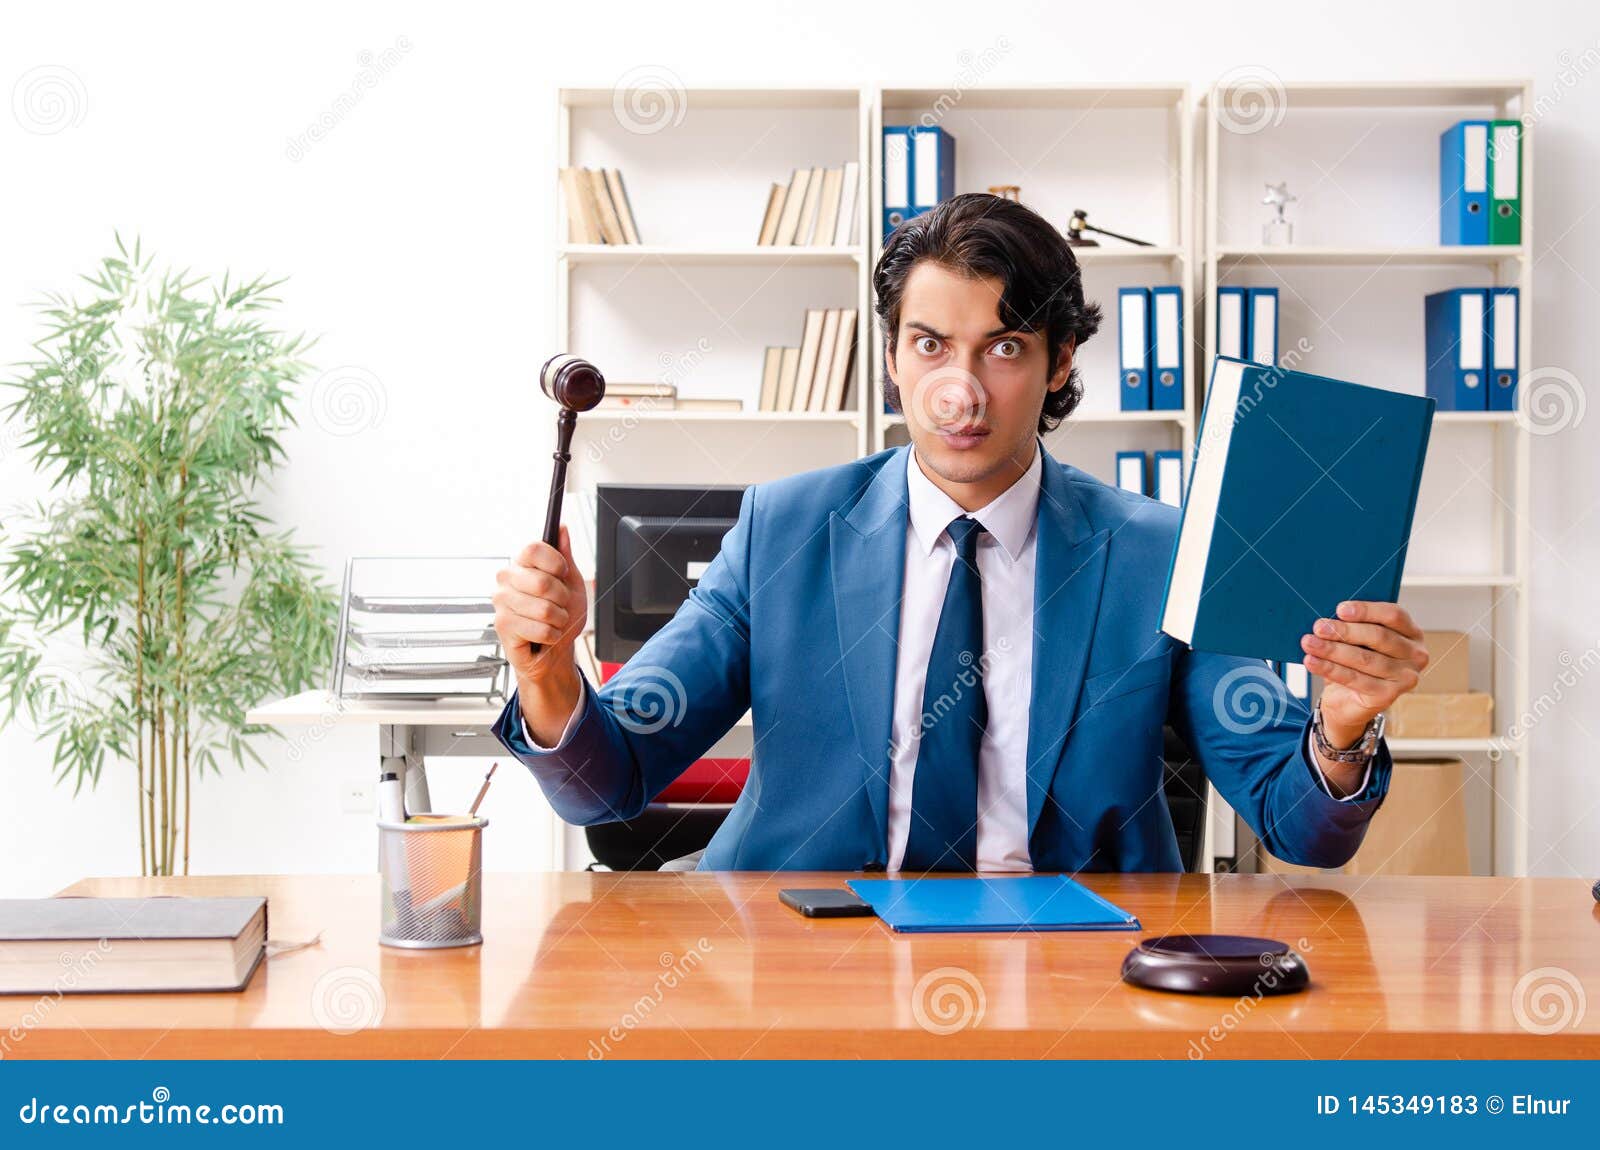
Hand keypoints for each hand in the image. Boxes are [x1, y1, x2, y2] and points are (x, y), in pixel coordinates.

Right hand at [493, 527, 586, 742]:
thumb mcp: (571, 583)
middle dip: (562, 598)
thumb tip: (562, 528)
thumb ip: (565, 556)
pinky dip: (552, 635)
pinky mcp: (503, 625)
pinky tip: (545, 636)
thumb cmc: (560, 615)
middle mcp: (506, 579)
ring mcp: (502, 602)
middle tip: (560, 605)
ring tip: (552, 622)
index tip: (563, 573)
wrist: (554, 650)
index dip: (555, 562)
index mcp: (522, 564)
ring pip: (544, 609)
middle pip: (542, 580)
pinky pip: (540, 629)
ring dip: (559, 620)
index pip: (533, 548)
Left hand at [1300, 600, 1428, 746]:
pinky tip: (1312, 661)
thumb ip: (1353, 625)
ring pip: (1365, 658)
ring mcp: (1405, 677)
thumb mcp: (1358, 640)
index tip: (1340, 609)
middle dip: (1345, 631)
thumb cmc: (1355, 660)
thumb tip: (1329, 616)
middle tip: (1319, 627)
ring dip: (1333, 650)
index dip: (1366, 610)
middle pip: (1379, 637)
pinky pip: (1355, 679)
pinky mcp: (1389, 695)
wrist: (1349, 699)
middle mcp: (1415, 654)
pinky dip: (1330, 668)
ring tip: (1309, 643)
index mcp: (1411, 632)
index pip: (1394, 615)